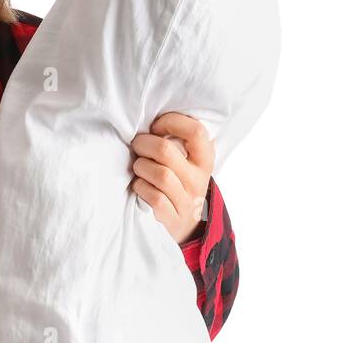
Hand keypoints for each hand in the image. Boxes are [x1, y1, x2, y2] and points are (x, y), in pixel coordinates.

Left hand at [129, 112, 213, 243]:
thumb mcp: (190, 161)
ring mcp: (187, 200)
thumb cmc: (181, 183)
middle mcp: (198, 179)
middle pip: (166, 151)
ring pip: (159, 174)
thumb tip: (153, 117)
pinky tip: (139, 185)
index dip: (170, 122)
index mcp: (205, 159)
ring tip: (138, 166)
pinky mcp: (173, 217)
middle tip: (137, 145)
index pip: (196, 131)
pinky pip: (154, 197)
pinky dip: (140, 188)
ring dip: (140, 167)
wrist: (189, 225)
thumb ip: (179, 141)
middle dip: (144, 144)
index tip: (156, 126)